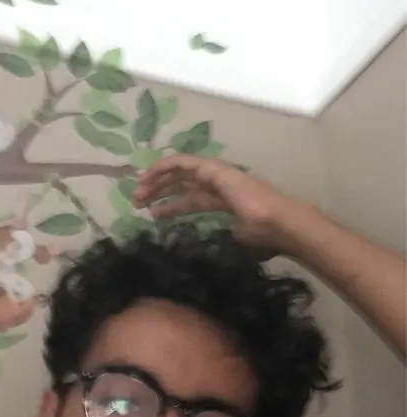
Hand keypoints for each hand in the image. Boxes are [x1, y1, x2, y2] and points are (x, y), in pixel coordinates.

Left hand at [133, 155, 303, 258]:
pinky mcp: (214, 169)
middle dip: (159, 192)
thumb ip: (221, 241)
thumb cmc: (264, 240)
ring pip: (180, 172)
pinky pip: (183, 163)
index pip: (192, 201)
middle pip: (182, 185)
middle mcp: (220, 186)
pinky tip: (148, 176)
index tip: (152, 214)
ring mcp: (218, 175)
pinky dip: (164, 167)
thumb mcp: (235, 244)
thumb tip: (207, 253)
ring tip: (137, 192)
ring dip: (157, 180)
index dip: (171, 206)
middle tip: (137, 202)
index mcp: (226, 202)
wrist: (279, 226)